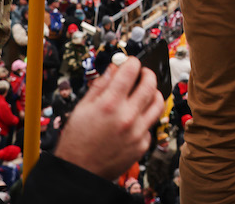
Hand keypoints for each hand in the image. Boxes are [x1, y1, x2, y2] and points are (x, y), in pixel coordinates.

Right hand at [55, 56, 163, 179]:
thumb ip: (100, 85)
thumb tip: (113, 68)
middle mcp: (127, 117)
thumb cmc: (76, 141)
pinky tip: (133, 118)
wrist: (79, 172)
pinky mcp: (142, 145)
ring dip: (153, 93)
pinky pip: (150, 124)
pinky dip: (144, 118)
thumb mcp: (82, 108)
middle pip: (150, 84)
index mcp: (110, 104)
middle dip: (147, 73)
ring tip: (144, 92)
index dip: (132, 62)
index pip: (131, 71)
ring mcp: (137, 132)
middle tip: (142, 73)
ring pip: (158, 103)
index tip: (131, 62)